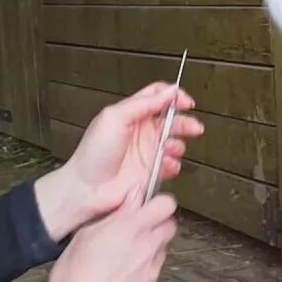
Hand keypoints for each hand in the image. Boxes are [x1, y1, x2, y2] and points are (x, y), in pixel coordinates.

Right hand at [32, 192, 178, 281]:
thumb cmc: (74, 272)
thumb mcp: (86, 233)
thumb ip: (116, 213)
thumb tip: (134, 197)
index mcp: (131, 227)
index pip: (166, 205)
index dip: (160, 203)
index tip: (150, 206)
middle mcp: (148, 246)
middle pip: (170, 227)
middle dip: (158, 225)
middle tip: (139, 230)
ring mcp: (152, 270)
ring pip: (162, 251)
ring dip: (151, 249)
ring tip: (126, 258)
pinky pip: (153, 275)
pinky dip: (143, 273)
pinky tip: (122, 279)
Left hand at [35, 82, 202, 241]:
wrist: (87, 189)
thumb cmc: (94, 154)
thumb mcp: (115, 118)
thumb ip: (143, 103)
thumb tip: (168, 91)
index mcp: (131, 114)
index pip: (157, 96)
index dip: (173, 96)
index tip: (185, 101)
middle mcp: (141, 131)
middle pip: (172, 119)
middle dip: (185, 122)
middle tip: (193, 127)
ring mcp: (147, 152)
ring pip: (174, 142)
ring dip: (178, 145)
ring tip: (171, 149)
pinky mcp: (151, 171)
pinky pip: (171, 164)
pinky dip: (173, 164)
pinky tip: (167, 165)